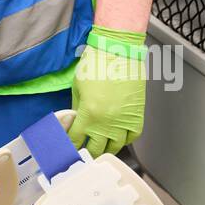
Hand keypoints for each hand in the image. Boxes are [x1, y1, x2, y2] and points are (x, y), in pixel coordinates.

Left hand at [68, 29, 145, 158]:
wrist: (119, 51)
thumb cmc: (97, 64)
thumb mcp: (77, 87)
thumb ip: (76, 109)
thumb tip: (76, 122)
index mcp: (89, 115)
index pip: (76, 140)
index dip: (69, 146)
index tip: (67, 149)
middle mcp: (107, 122)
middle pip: (95, 150)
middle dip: (86, 153)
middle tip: (82, 152)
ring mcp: (124, 121)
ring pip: (115, 148)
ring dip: (105, 149)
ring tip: (99, 148)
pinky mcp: (137, 116)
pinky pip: (131, 137)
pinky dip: (124, 140)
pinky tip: (118, 137)